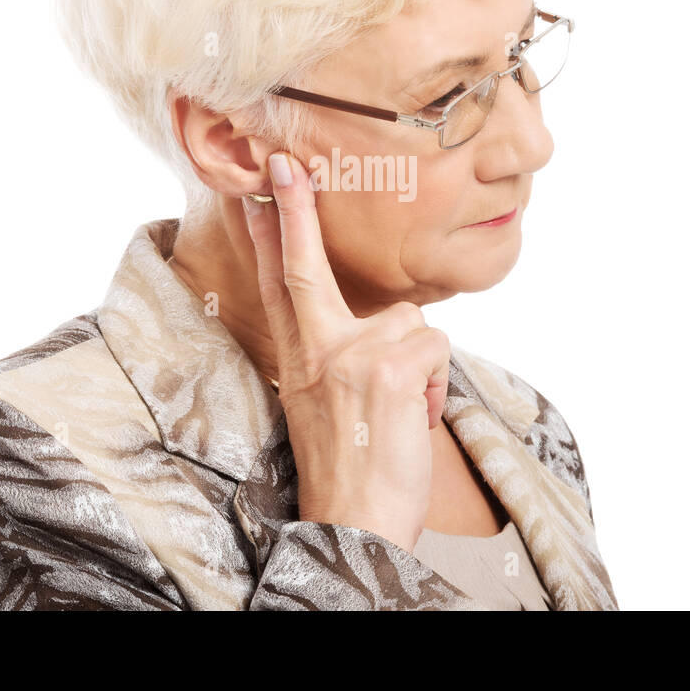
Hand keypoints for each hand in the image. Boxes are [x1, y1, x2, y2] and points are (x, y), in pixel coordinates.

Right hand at [242, 151, 449, 553]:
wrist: (353, 527)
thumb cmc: (352, 470)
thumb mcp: (328, 407)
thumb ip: (345, 356)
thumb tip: (394, 323)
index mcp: (300, 360)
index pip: (279, 288)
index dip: (267, 237)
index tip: (254, 194)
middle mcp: (317, 351)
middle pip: (304, 267)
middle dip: (293, 209)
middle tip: (284, 163)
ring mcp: (349, 355)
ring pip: (411, 321)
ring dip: (421, 366)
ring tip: (400, 414)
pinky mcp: (388, 366)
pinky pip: (435, 347)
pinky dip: (435, 388)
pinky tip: (411, 422)